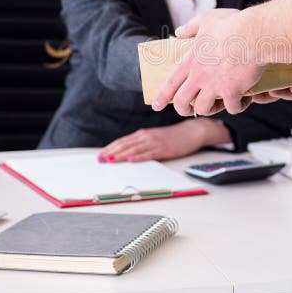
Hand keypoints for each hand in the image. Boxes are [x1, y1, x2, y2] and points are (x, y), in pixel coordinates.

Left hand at [97, 118, 230, 161]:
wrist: (191, 132)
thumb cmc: (173, 136)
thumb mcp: (155, 137)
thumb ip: (142, 143)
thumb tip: (127, 153)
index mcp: (143, 134)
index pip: (122, 141)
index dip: (110, 148)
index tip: (100, 155)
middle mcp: (147, 137)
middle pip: (125, 145)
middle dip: (111, 153)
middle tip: (100, 160)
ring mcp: (155, 143)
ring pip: (134, 149)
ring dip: (121, 156)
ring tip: (110, 161)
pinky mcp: (165, 149)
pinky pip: (150, 154)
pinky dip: (140, 157)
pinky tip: (132, 160)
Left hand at [154, 8, 263, 115]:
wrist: (252, 34)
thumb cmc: (231, 24)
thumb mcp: (206, 19)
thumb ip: (191, 27)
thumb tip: (179, 32)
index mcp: (192, 61)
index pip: (171, 83)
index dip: (162, 96)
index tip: (156, 106)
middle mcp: (200, 76)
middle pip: (182, 102)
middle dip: (183, 110)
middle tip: (188, 111)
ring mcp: (215, 86)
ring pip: (204, 109)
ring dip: (212, 109)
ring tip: (220, 103)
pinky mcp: (232, 92)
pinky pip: (232, 108)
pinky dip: (238, 106)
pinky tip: (244, 100)